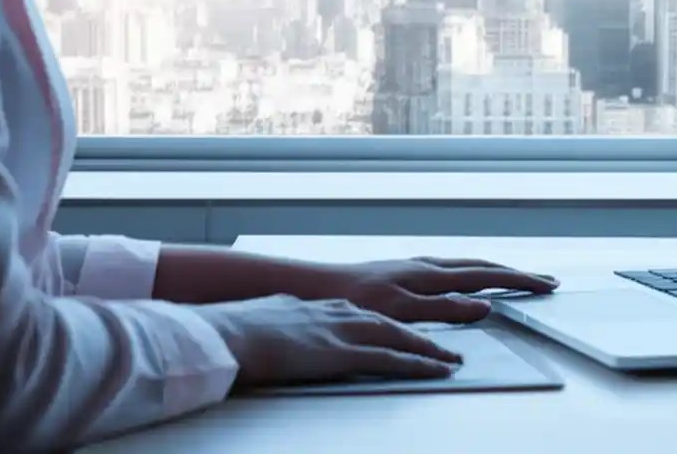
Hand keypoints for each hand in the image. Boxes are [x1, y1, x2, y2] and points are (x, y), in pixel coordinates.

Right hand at [196, 295, 461, 384]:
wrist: (224, 334)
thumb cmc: (236, 331)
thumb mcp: (272, 319)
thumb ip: (288, 321)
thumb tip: (285, 325)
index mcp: (322, 307)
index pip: (368, 315)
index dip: (393, 326)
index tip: (412, 333)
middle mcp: (339, 313)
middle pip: (393, 323)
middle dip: (423, 334)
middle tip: (448, 346)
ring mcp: (342, 331)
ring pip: (399, 338)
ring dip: (429, 350)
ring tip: (452, 362)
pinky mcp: (341, 353)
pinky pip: (389, 359)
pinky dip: (417, 364)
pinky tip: (436, 370)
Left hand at [306, 257, 559, 324]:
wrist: (317, 285)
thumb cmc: (354, 300)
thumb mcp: (400, 310)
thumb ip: (443, 308)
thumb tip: (484, 306)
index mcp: (431, 274)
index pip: (487, 276)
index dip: (519, 280)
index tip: (546, 284)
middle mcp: (427, 265)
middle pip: (482, 266)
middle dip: (516, 274)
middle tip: (546, 281)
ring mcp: (416, 265)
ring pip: (467, 265)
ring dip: (495, 271)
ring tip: (516, 278)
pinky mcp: (404, 270)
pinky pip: (451, 269)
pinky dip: (472, 273)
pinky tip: (468, 280)